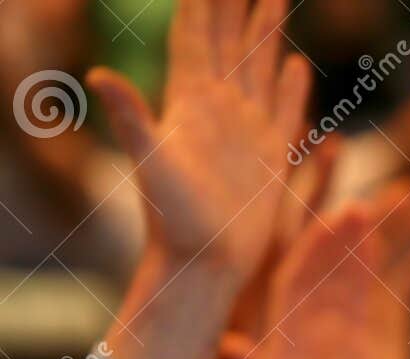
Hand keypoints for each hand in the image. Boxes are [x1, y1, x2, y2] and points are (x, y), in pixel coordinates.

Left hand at [88, 0, 309, 284]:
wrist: (205, 266)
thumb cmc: (175, 225)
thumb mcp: (152, 168)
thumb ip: (132, 119)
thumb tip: (99, 74)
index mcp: (190, 103)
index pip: (195, 37)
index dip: (203, 3)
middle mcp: (216, 110)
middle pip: (228, 42)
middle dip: (238, 5)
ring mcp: (244, 131)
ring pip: (256, 68)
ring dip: (264, 32)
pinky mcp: (270, 157)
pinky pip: (282, 110)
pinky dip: (291, 86)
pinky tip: (295, 65)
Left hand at [223, 183, 409, 358]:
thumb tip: (227, 347)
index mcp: (291, 317)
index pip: (304, 269)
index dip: (322, 242)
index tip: (341, 217)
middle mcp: (322, 304)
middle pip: (338, 254)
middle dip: (356, 225)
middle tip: (378, 198)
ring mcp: (357, 309)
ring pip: (373, 260)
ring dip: (391, 231)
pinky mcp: (387, 322)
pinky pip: (402, 286)